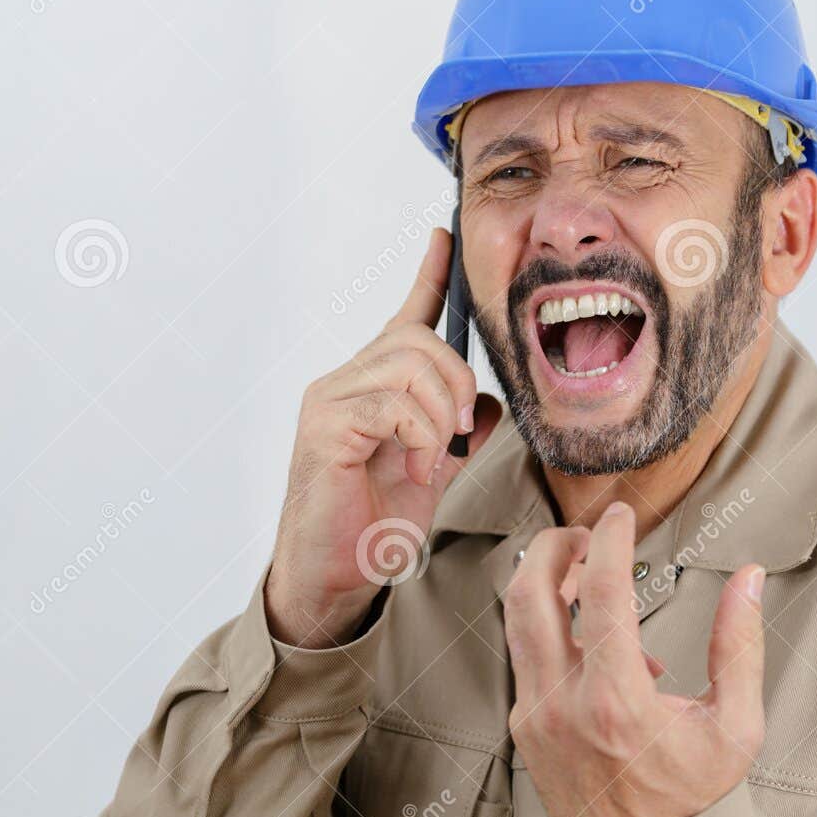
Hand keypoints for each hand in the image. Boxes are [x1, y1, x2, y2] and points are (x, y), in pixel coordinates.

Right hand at [265, 228, 500, 647]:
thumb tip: (492, 406)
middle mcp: (346, 381)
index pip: (405, 317)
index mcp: (374, 387)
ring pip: (410, 367)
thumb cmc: (371, 527)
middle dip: (457, 385)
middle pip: (419, 340)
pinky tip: (415, 470)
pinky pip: (393, 405)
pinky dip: (420, 438)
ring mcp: (330, 399)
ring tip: (432, 459)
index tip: (444, 238)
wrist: (334, 577)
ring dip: (441, 417)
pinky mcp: (324, 426)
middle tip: (461, 434)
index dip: (429, 275)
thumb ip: (457, 436)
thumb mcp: (432, 474)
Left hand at [502, 501, 766, 816]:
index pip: (603, 594)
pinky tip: (595, 640)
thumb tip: (749, 579)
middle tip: (587, 534)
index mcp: (617, 703)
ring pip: (516, 622)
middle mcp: (563, 706)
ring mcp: (535, 718)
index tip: (623, 516)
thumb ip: (740, 645)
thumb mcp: (736, 726)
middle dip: (554, 547)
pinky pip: (524, 658)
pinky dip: (550, 629)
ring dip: (544, 583)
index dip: (611, 540)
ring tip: (586, 575)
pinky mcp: (525, 729)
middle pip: (529, 593)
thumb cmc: (698, 800)